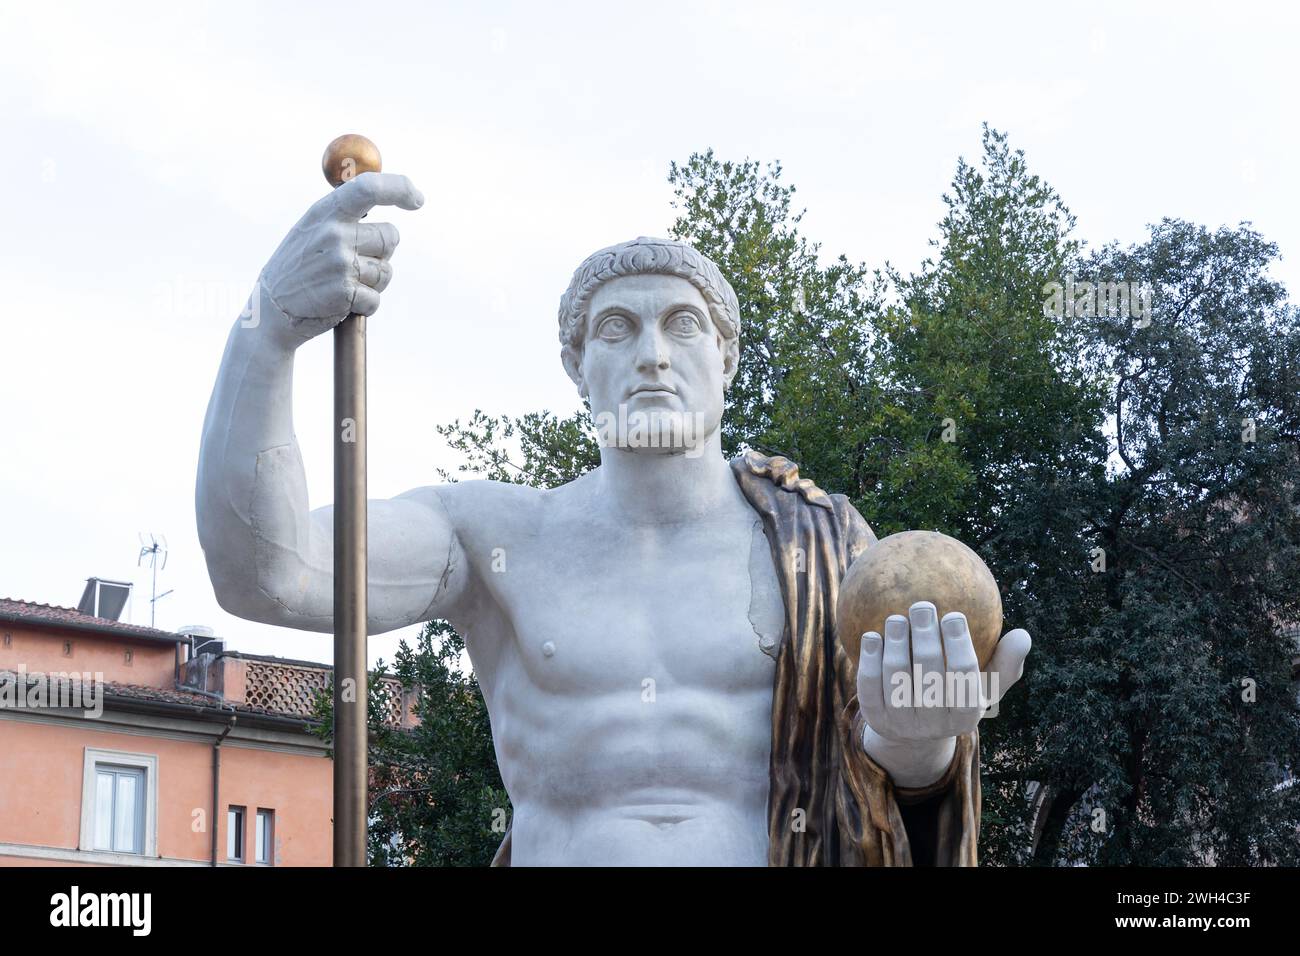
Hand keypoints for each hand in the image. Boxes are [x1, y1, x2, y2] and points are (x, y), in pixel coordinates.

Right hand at [253, 171, 423, 348]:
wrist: (271, 311)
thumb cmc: (298, 267)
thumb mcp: (312, 228)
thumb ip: (344, 212)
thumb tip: (386, 190)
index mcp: (325, 212)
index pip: (370, 188)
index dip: (400, 188)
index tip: (417, 199)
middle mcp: (333, 233)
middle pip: (390, 237)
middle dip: (381, 252)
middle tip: (354, 263)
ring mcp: (340, 263)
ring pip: (386, 271)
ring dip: (372, 282)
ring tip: (342, 284)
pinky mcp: (346, 292)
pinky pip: (376, 298)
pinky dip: (365, 305)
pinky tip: (341, 303)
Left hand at [856, 601, 1030, 787]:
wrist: (914, 735)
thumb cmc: (957, 695)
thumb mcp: (986, 686)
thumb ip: (1005, 663)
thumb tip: (1024, 635)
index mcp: (966, 715)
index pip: (964, 675)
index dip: (958, 643)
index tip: (953, 614)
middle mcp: (935, 724)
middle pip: (928, 673)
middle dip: (925, 635)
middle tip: (922, 605)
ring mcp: (903, 724)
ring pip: (897, 678)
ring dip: (896, 643)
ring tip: (897, 617)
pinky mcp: (876, 721)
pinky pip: (870, 687)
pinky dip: (870, 660)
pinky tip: (871, 636)